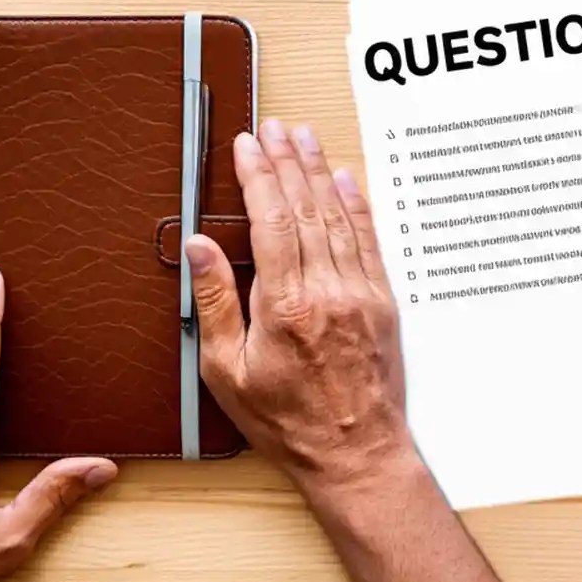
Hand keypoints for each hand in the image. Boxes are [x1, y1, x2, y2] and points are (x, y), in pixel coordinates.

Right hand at [184, 119, 415, 493]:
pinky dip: (357, 207)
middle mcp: (327, 290)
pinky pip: (368, 242)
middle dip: (288, 161)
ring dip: (320, 174)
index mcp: (284, 305)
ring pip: (337, 218)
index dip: (258, 175)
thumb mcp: (227, 373)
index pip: (269, 220)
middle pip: (304, 208)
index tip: (247, 146)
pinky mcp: (383, 304)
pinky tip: (347, 182)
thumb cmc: (288, 423)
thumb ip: (213, 304)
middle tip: (275, 127)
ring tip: (305, 139)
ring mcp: (360, 294)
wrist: (355, 453)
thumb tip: (199, 247)